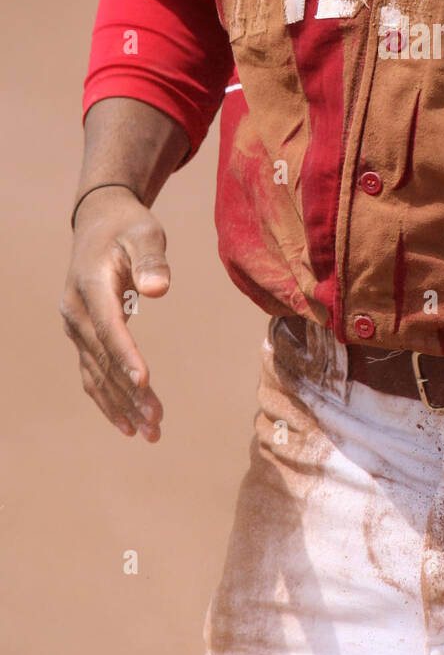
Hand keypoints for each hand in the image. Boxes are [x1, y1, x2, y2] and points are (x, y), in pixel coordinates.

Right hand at [59, 186, 168, 440]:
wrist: (99, 221)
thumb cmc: (128, 226)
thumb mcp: (145, 232)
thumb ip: (152, 259)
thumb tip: (158, 290)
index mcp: (90, 286)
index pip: (109, 328)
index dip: (126, 357)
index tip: (145, 384)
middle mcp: (76, 311)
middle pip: (104, 360)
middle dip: (130, 395)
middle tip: (157, 426)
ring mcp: (75, 326)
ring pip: (97, 374)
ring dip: (121, 405)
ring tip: (150, 433)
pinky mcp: (82, 335)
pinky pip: (92, 373)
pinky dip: (108, 399)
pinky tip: (128, 423)